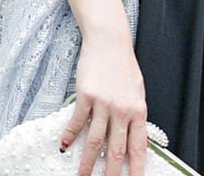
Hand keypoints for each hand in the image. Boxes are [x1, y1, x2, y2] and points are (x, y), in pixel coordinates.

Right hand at [60, 31, 148, 175]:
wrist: (110, 40)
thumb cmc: (123, 65)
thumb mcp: (136, 91)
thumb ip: (134, 115)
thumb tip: (132, 139)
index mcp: (138, 110)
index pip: (138, 147)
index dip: (136, 170)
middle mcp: (122, 110)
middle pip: (116, 150)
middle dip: (110, 174)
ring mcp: (104, 103)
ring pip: (94, 141)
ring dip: (86, 162)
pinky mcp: (87, 95)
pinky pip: (78, 121)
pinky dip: (70, 135)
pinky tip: (65, 146)